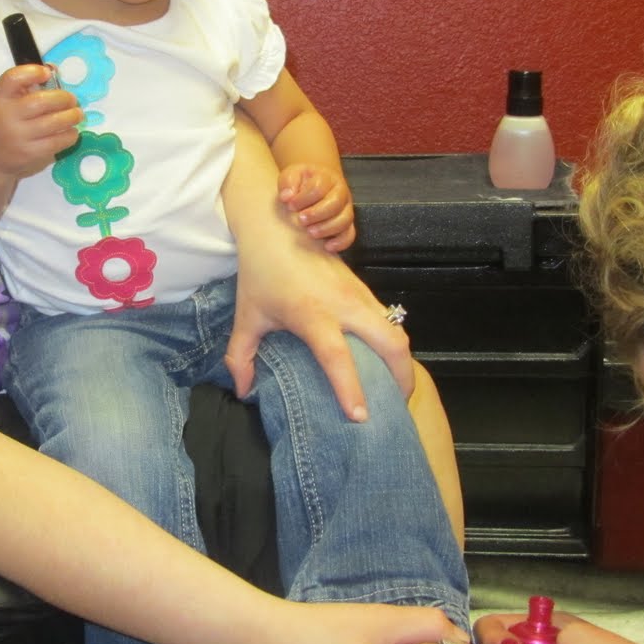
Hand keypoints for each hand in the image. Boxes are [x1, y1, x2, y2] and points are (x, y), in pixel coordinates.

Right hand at [0, 64, 79, 178]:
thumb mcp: (3, 100)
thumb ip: (24, 84)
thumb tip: (54, 70)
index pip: (13, 78)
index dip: (32, 72)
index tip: (46, 73)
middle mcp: (6, 116)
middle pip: (41, 102)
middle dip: (63, 98)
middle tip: (72, 99)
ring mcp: (17, 137)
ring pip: (53, 123)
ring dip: (71, 117)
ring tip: (77, 114)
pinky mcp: (29, 154)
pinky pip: (56, 142)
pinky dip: (69, 135)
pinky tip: (71, 131)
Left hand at [226, 226, 412, 421]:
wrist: (277, 225)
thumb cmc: (260, 272)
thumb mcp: (246, 316)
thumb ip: (241, 358)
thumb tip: (244, 392)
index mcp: (312, 314)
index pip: (337, 356)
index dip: (349, 388)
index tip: (360, 417)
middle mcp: (343, 303)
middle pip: (390, 342)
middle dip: (402, 376)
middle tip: (397, 404)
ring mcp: (358, 293)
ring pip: (396, 328)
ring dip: (402, 359)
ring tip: (396, 387)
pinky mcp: (363, 287)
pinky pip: (389, 318)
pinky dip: (393, 341)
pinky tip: (385, 359)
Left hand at [277, 162, 355, 250]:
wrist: (316, 180)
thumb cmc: (302, 180)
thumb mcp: (292, 174)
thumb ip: (288, 182)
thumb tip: (287, 197)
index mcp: (327, 178)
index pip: (319, 187)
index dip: (304, 198)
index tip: (290, 206)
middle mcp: (340, 193)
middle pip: (336, 203)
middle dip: (317, 214)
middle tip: (301, 220)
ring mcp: (346, 208)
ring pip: (345, 220)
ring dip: (327, 228)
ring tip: (310, 233)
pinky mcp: (346, 223)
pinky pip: (349, 234)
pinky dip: (341, 242)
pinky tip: (327, 247)